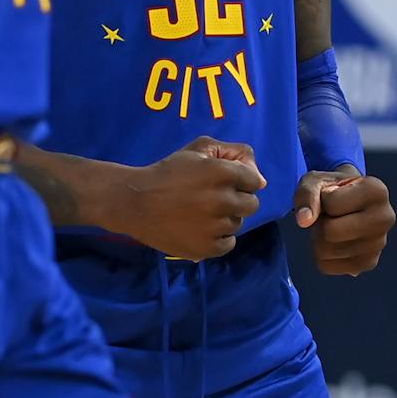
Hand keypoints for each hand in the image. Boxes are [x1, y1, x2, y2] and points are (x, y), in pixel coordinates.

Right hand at [121, 136, 264, 258]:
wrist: (135, 202)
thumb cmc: (168, 173)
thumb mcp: (197, 149)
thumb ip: (231, 153)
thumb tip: (260, 179)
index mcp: (222, 173)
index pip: (254, 180)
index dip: (241, 180)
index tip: (224, 181)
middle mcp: (222, 200)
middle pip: (252, 204)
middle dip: (237, 199)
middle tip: (214, 198)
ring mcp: (216, 227)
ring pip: (238, 223)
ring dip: (225, 218)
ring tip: (201, 213)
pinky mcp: (208, 248)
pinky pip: (229, 243)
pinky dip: (219, 237)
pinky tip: (201, 228)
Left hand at [296, 171, 394, 275]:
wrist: (351, 203)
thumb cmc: (334, 189)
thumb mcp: (316, 181)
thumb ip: (307, 194)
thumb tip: (303, 221)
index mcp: (377, 191)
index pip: (331, 203)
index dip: (323, 198)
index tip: (334, 195)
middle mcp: (385, 218)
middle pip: (330, 232)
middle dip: (321, 222)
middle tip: (330, 215)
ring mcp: (379, 244)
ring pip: (327, 251)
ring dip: (320, 238)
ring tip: (334, 226)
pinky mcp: (368, 263)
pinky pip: (327, 266)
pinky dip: (322, 254)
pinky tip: (336, 241)